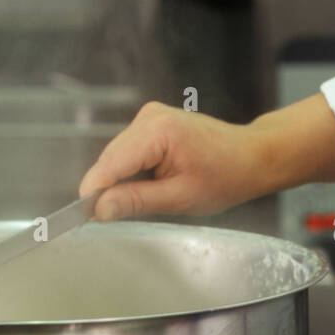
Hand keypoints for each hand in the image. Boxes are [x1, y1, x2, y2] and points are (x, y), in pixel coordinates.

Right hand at [80, 101, 267, 221]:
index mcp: (157, 132)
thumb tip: (99, 209)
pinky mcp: (152, 121)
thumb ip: (136, 201)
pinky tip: (153, 182)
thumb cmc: (225, 177)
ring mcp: (150, 116)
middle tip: (116, 218)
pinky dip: (132, 169)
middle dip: (109, 188)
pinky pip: (128, 150)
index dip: (94, 192)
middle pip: (110, 159)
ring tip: (149, 196)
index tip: (84, 217)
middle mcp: (149, 117)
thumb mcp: (179, 198)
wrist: (250, 156)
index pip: (110, 164)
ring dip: (122, 179)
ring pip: (116, 155)